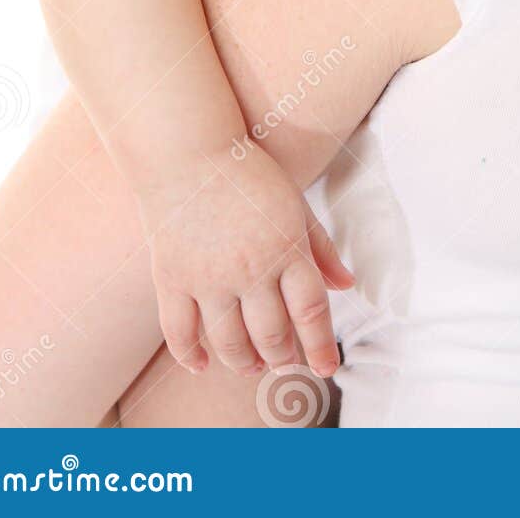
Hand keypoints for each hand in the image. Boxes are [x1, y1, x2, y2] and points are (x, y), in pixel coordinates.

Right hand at [136, 141, 354, 378]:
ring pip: (229, 343)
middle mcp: (249, 267)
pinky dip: (192, 356)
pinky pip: (180, 333)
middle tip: (286, 363)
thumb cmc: (248, 175)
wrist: (187, 151)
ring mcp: (208, 277)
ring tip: (252, 365)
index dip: (320, 346)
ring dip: (244, 362)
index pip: (311, 311)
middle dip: (284, 358)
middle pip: (272, 335)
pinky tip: (203, 364)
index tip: (326, 369)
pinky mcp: (171, 278)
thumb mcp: (294, 203)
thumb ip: (321, 247)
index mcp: (286, 246)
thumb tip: (348, 285)